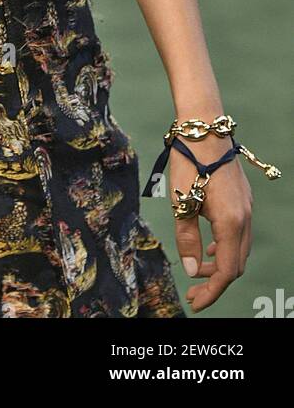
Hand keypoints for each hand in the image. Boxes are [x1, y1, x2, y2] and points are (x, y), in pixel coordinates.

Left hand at [169, 138, 252, 311]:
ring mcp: (246, 207)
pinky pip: (239, 233)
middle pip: (235, 264)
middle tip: (192, 291)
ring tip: (196, 270)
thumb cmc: (189, 161)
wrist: (204, 126)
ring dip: (219, 264)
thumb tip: (191, 270)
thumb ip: (186, 238)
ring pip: (239, 249)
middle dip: (214, 282)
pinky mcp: (242, 198)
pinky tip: (208, 247)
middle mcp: (245, 217)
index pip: (226, 271)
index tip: (194, 303)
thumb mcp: (181, 201)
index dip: (211, 291)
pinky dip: (224, 246)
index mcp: (231, 222)